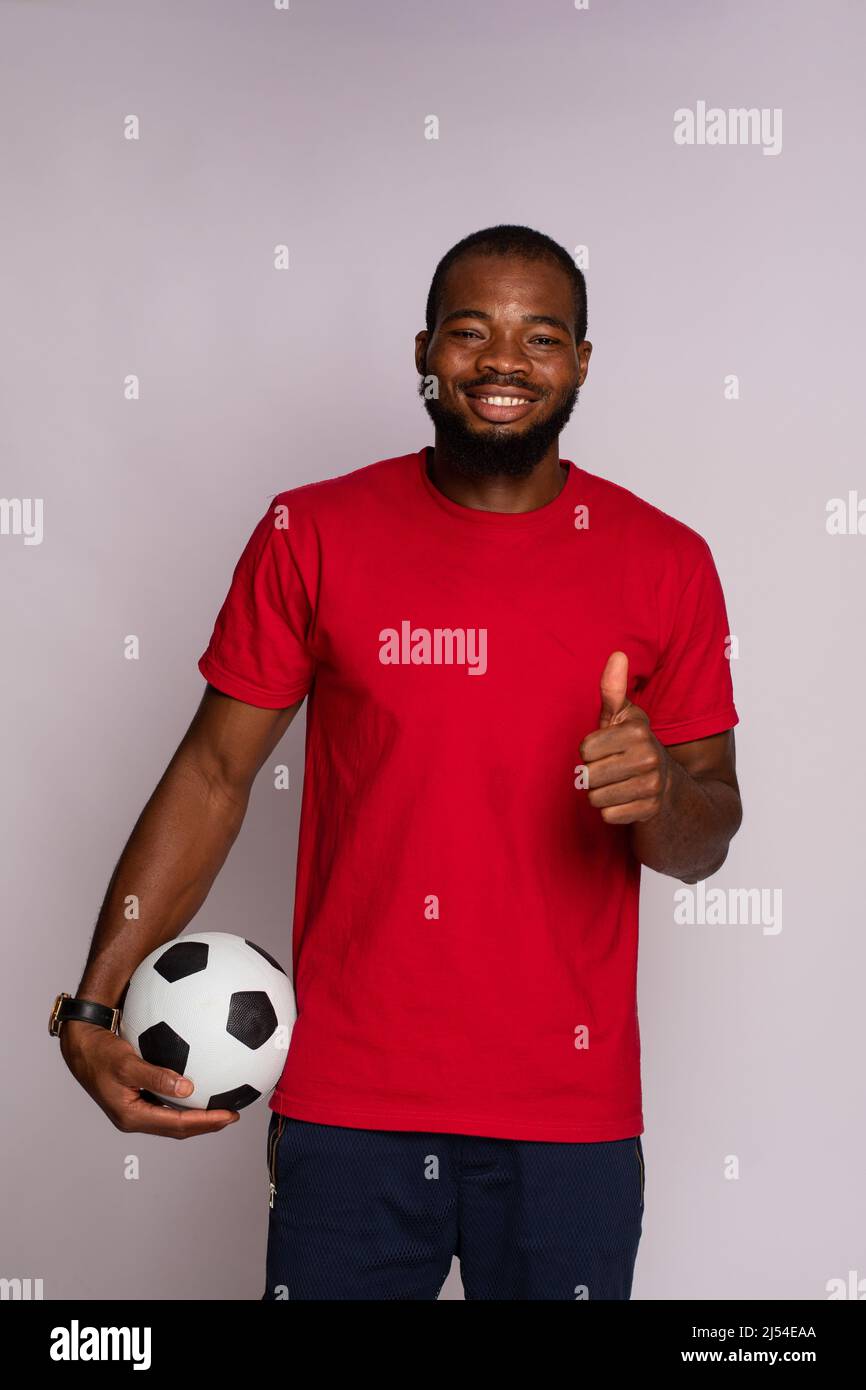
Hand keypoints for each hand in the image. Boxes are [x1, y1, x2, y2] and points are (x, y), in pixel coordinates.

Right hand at [60, 1020, 239, 1136]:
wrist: (82, 1045)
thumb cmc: (100, 1053)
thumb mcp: (127, 1063)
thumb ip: (156, 1077)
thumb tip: (188, 1090)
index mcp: (132, 1116)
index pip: (177, 1125)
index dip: (206, 1122)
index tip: (229, 1115)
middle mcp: (135, 1117)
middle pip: (178, 1128)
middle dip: (207, 1124)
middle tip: (232, 1115)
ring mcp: (136, 1108)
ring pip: (173, 1119)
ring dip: (198, 1116)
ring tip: (222, 1106)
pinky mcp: (138, 1097)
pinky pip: (167, 1104)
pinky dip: (186, 1101)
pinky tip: (200, 1088)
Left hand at [578, 650, 669, 824]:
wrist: (670, 788)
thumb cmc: (635, 748)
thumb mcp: (624, 718)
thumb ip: (613, 690)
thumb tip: (617, 654)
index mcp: (638, 731)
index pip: (585, 749)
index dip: (590, 752)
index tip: (606, 749)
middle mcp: (649, 756)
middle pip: (589, 775)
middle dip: (594, 775)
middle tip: (611, 770)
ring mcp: (652, 785)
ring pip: (596, 797)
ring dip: (601, 794)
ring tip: (618, 785)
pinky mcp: (650, 811)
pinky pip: (608, 815)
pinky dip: (612, 812)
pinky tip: (626, 801)